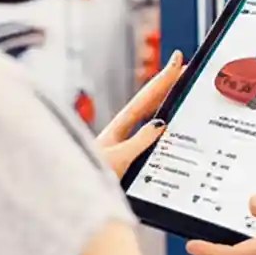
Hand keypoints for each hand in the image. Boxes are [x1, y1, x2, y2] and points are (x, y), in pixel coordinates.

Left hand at [96, 49, 185, 178]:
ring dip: (163, 102)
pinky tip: (167, 128)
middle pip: (149, 101)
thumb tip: (160, 123)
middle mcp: (121, 130)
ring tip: (180, 90)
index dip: (164, 77)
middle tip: (184, 68)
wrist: (71, 195)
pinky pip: (146, 134)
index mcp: (119, 126)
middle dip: (167, 84)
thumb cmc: (87, 178)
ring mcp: (122, 142)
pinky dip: (160, 127)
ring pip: (147, 116)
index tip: (177, 58)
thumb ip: (138, 142)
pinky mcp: (124, 156)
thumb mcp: (117, 159)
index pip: (146, 96)